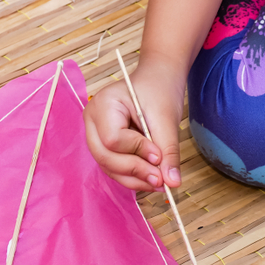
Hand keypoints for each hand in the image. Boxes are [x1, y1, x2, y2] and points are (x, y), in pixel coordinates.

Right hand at [83, 53, 185, 191]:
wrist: (157, 81)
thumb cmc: (159, 91)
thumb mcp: (166, 119)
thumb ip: (168, 151)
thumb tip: (173, 183)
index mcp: (103, 104)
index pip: (113, 139)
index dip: (136, 151)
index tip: (159, 155)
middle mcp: (91, 120)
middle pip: (105, 156)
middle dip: (134, 171)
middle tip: (160, 180)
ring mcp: (94, 135)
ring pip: (108, 166)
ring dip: (133, 179)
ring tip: (159, 182)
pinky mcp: (103, 146)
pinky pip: (113, 167)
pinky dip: (132, 176)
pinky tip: (151, 179)